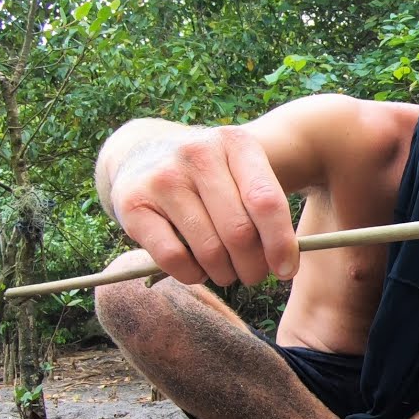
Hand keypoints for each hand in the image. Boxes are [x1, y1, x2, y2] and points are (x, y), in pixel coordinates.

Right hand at [106, 126, 297, 285]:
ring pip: (209, 250)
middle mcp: (197, 154)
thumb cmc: (210, 175)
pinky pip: (174, 258)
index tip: (286, 270)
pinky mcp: (132, 203)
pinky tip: (197, 269)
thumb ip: (267, 209)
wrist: (141, 152)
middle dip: (253, 266)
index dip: (280, 243)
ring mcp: (162, 177)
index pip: (266, 202)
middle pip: (239, 232)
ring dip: (225, 274)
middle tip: (253, 275)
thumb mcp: (242, 172)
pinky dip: (192, 275)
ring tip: (226, 271)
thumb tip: (285, 265)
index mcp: (235, 143)